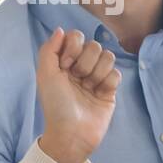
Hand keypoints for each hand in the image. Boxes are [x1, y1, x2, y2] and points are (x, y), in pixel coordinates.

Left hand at [34, 27, 121, 162]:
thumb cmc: (56, 105)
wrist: (72, 133)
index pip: (76, 37)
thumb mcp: (45, 75)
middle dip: (85, 62)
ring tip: (89, 88)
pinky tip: (100, 93)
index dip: (73, 48)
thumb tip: (60, 29)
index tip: (65, 65)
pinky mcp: (110, 90)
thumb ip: (49, 49)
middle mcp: (81, 67)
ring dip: (97, 72)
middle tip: (77, 79)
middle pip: (94, 45)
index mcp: (64, 62)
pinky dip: (108, 82)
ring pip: (108, 57)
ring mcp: (97, 77)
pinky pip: (116, 73)